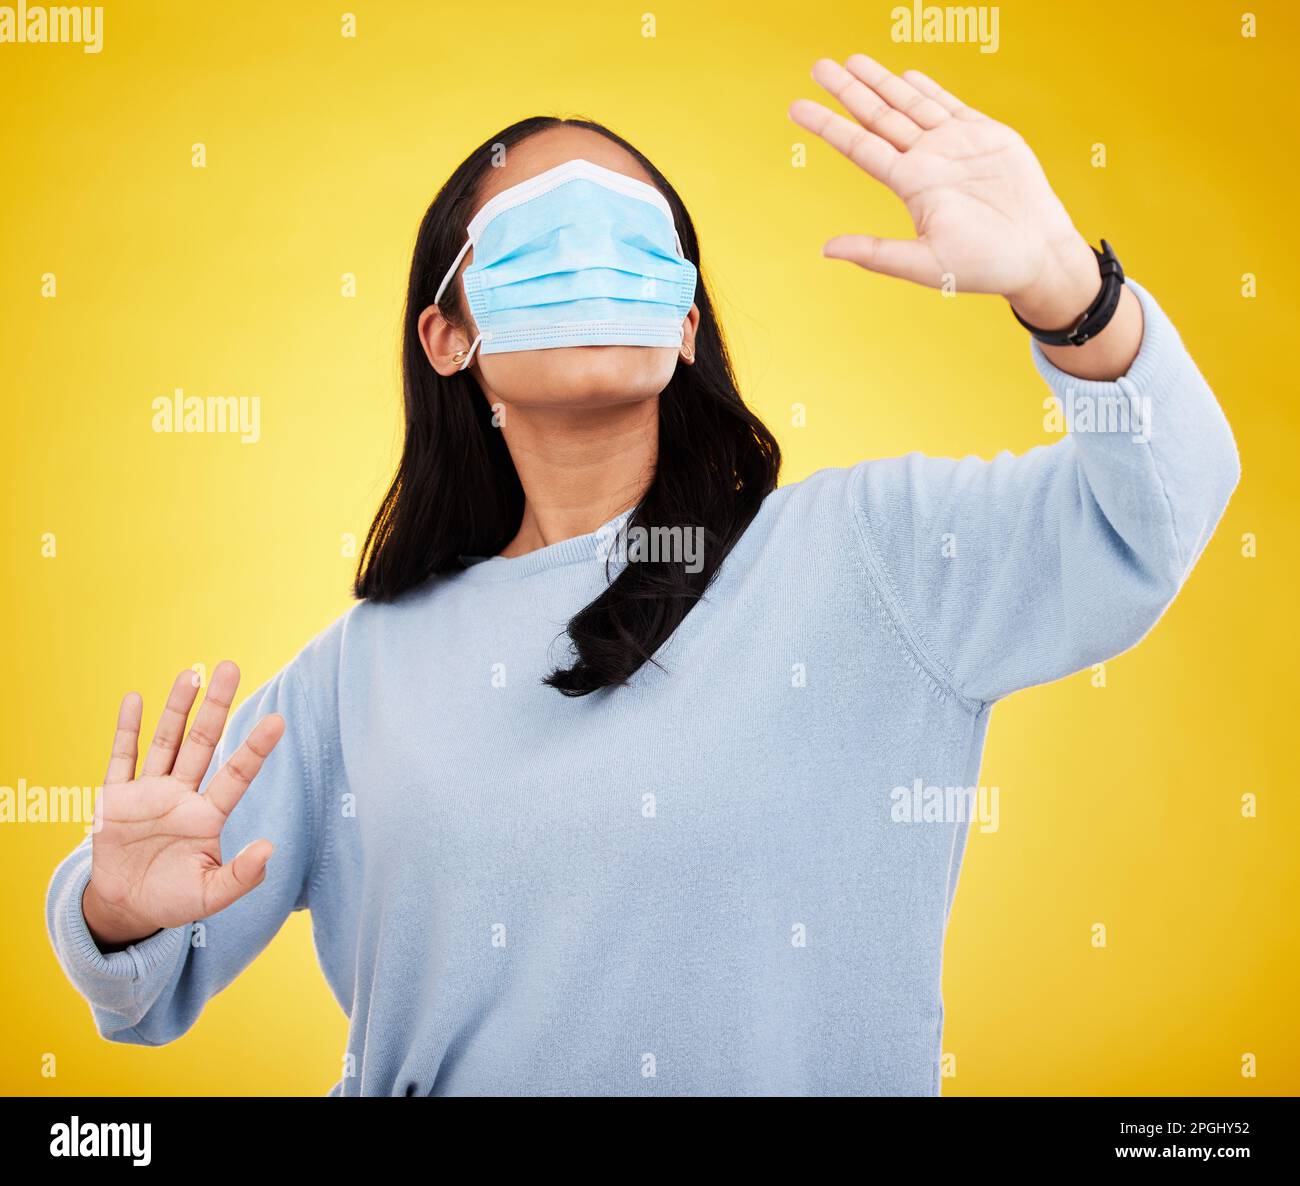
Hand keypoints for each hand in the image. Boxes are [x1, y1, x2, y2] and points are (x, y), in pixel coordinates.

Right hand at [81, 661, 284, 948]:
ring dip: (176, 708)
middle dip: (217, 706)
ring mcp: (149, 793)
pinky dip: (127, 730)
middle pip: (203, 742)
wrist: (127, 908)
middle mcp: (182, 795)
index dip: (256, 748)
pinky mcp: (115, 800)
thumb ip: (241, 875)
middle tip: (231, 667)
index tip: (278, 720)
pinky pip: (121, 759)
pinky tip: (135, 700)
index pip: (237, 774)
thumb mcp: (212, 895)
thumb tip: (270, 850)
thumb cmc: (175, 898)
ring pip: (166, 742)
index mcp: (208, 815)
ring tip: (191, 674)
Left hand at [790, 54, 1102, 324]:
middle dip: (848, 91)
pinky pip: (949, 105)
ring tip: (852, 61)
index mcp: (911, 185)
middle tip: (818, 67)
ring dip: (881, 82)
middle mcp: (926, 161)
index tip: (797, 108)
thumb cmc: (984, 266)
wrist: (1036, 254)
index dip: (828, 126)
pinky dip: (926, 88)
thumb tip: (825, 250)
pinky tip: (904, 76)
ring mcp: (954, 145)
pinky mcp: (985, 136)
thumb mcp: (925, 264)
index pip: (859, 147)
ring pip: (909, 104)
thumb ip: (876, 254)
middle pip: (878, 117)